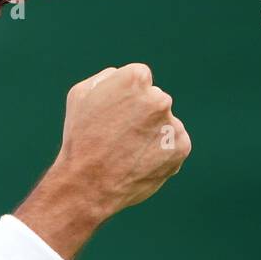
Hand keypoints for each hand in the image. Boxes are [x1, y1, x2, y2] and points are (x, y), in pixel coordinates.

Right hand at [54, 62, 190, 225]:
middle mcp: (158, 98)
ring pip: (165, 122)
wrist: (89, 184)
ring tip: (127, 151)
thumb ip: (106, 78)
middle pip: (155, 100)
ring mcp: (172, 124)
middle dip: (141, 114)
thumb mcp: (79, 96)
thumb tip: (121, 75)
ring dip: (152, 133)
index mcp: (135, 79)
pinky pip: (174, 143)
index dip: (125, 97)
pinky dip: (161, 151)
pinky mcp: (181, 147)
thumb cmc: (80, 139)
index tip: (114, 114)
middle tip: (119, 136)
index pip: (141, 79)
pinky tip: (140, 161)